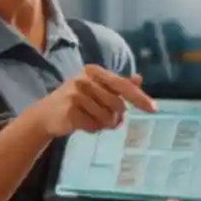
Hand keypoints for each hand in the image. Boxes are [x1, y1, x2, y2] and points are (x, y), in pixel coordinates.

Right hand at [28, 65, 156, 137]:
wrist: (47, 114)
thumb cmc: (76, 101)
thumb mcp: (98, 89)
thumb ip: (119, 85)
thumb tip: (139, 78)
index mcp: (95, 71)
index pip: (123, 85)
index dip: (139, 98)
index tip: (154, 109)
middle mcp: (85, 80)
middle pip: (118, 105)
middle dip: (115, 116)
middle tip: (107, 119)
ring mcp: (76, 95)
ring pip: (106, 118)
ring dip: (102, 123)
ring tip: (90, 118)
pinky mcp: (70, 111)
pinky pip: (94, 126)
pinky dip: (91, 128)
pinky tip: (81, 122)